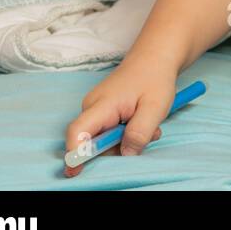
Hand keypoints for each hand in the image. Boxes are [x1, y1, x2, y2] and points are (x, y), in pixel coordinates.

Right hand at [63, 57, 177, 176]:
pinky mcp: (103, 112)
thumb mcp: (155, 107)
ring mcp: (96, 109)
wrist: (155, 58)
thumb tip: (126, 154)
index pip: (78, 131)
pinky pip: (109, 131)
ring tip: (150, 126)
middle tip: (147, 137)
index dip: (75, 153)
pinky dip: (125, 133)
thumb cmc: (155, 79)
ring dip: (125, 140)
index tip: (75, 171)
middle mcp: (92, 107)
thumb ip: (140, 132)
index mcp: (101, 104)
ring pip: (103, 138)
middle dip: (117, 147)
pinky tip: (142, 123)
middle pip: (92, 141)